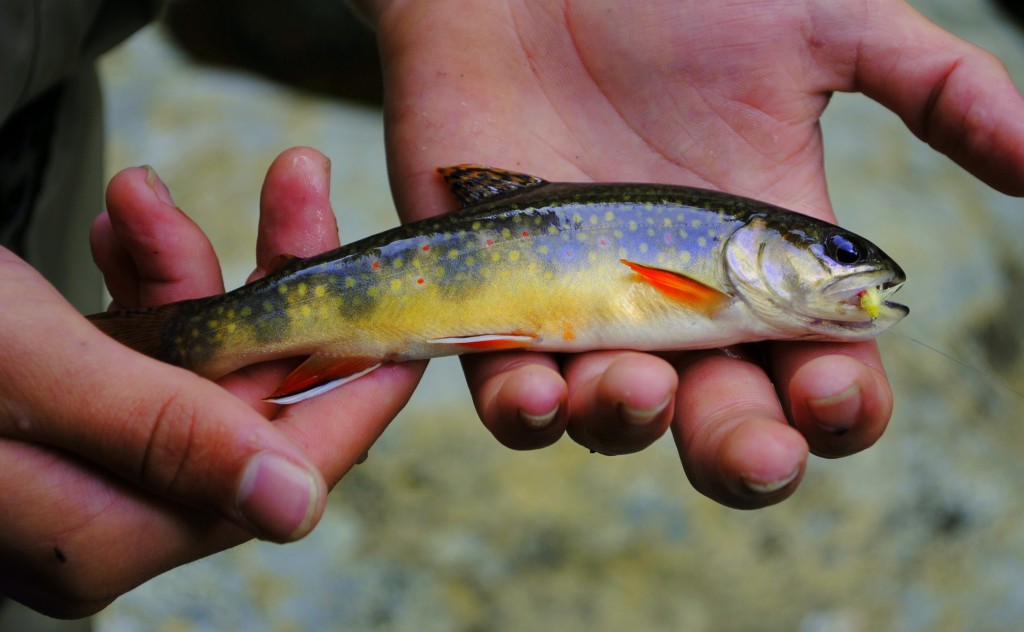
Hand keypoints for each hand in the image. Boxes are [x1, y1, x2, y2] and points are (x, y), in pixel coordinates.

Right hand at [0, 147, 422, 616]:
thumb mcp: (28, 370)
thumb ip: (164, 437)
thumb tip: (295, 510)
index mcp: (108, 532)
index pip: (287, 470)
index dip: (357, 387)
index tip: (407, 310)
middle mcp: (107, 512)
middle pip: (251, 403)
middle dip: (272, 289)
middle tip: (297, 184)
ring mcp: (87, 461)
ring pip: (199, 363)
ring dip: (192, 268)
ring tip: (146, 194)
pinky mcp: (66, 410)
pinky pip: (141, 349)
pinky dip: (144, 279)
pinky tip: (123, 221)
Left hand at [360, 0, 1023, 505]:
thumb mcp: (821, 28)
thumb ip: (932, 90)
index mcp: (764, 263)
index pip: (818, 374)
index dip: (837, 406)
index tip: (832, 386)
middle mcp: (678, 305)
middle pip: (724, 425)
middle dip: (746, 457)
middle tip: (758, 451)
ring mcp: (585, 311)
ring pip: (616, 420)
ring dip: (634, 426)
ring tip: (641, 388)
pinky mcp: (499, 304)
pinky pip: (509, 392)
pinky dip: (526, 412)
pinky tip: (543, 392)